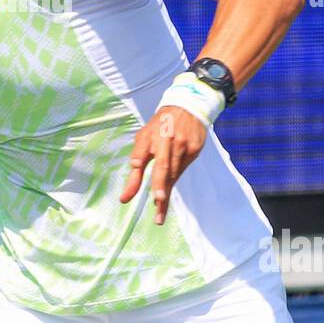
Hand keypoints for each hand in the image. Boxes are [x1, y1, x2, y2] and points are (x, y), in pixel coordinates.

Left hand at [120, 106, 207, 224]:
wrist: (188, 107)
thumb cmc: (160, 126)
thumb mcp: (144, 137)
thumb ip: (137, 158)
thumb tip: (130, 179)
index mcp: (151, 136)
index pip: (141, 158)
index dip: (136, 176)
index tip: (127, 194)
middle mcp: (167, 140)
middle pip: (162, 167)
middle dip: (159, 186)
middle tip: (157, 204)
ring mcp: (183, 145)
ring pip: (173, 173)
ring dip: (166, 193)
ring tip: (159, 215)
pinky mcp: (195, 150)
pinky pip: (182, 169)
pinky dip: (174, 180)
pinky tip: (167, 191)